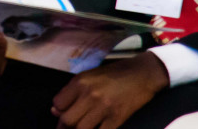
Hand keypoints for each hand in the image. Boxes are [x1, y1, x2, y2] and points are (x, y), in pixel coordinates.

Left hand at [51, 52, 168, 128]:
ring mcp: (104, 108)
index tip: (62, 114)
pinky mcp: (117, 119)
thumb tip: (55, 110)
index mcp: (80, 82)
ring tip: (82, 127)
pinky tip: (96, 128)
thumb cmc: (114, 74)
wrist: (142, 74)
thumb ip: (71, 92)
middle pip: (67, 120)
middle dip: (65, 126)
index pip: (58, 104)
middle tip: (68, 127)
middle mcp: (89, 95)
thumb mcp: (89, 76)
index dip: (58, 111)